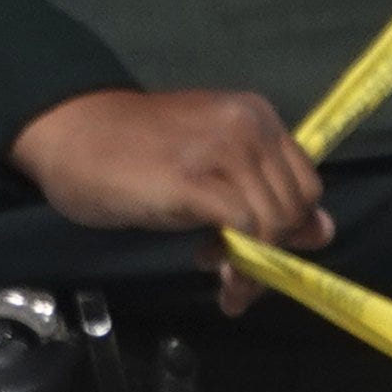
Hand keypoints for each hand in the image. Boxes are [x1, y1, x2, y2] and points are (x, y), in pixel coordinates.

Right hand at [8, 87, 329, 311]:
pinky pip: (245, 229)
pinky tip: (215, 276)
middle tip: (231, 272)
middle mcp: (248, 124)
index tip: (258, 250)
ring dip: (253, 265)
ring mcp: (223, 148)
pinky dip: (239, 266)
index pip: (304, 182)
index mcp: (254, 115)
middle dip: (273, 250)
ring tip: (217, 274)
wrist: (69, 132)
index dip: (289, 225)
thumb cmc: (130, 150)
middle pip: (294, 205)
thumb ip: (261, 190)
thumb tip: (322, 231)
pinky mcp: (195, 180)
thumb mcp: (208, 166)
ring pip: (274, 221)